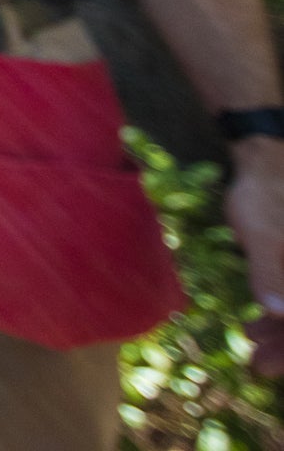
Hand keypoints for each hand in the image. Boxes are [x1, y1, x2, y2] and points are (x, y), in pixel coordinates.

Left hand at [226, 138, 283, 375]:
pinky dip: (280, 313)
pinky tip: (252, 325)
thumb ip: (270, 271)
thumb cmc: (266, 194)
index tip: (274, 368)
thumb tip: (278, 311)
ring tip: (249, 346)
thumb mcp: (263, 234)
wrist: (266, 160)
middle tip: (257, 366)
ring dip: (283, 334)